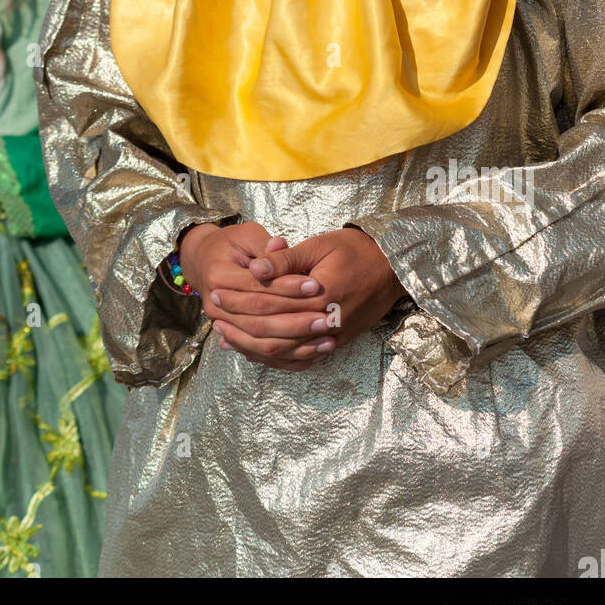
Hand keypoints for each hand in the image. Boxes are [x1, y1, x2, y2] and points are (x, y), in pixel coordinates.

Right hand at [179, 223, 324, 371]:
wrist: (205, 260)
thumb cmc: (230, 244)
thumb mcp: (246, 235)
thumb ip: (265, 245)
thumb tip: (281, 245)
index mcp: (218, 277)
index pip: (257, 287)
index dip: (287, 287)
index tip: (315, 285)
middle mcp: (215, 306)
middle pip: (259, 321)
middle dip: (295, 322)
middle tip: (326, 319)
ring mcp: (223, 325)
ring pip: (261, 344)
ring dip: (296, 345)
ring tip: (327, 340)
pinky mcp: (234, 337)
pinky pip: (263, 355)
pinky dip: (288, 358)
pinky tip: (314, 353)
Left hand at [209, 228, 404, 368]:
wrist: (392, 267)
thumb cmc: (355, 250)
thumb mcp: (319, 246)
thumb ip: (286, 261)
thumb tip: (254, 269)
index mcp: (320, 298)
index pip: (270, 305)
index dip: (240, 300)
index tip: (216, 291)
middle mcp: (326, 324)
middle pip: (273, 334)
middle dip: (240, 326)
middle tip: (213, 316)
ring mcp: (332, 339)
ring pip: (285, 353)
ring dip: (253, 347)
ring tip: (225, 337)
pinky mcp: (335, 344)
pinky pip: (300, 359)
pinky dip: (276, 358)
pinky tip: (255, 353)